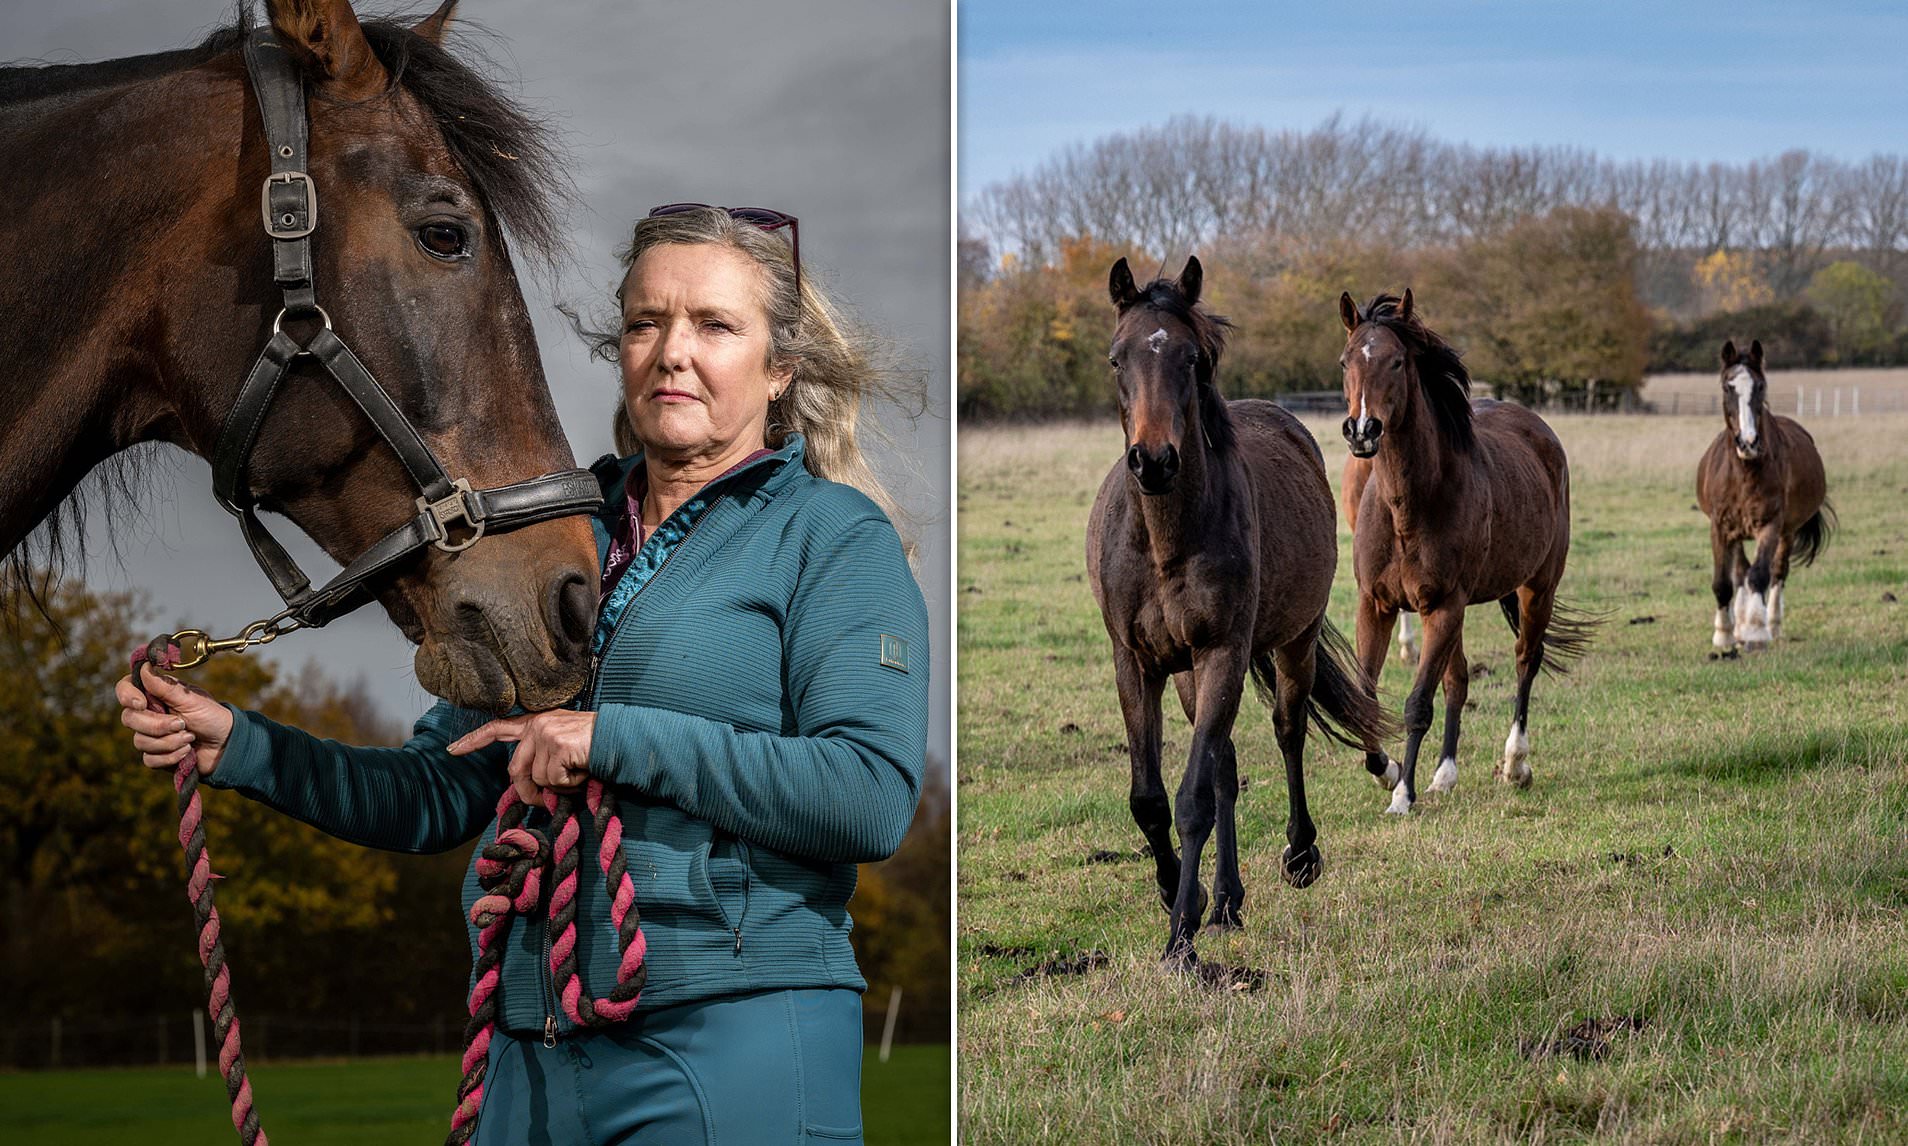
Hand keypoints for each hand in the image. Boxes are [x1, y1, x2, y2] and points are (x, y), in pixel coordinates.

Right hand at [115, 664, 234, 777]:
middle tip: (182, 724)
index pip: (126, 688)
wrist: (226, 745)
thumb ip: (166, 687)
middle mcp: (149, 713)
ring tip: (190, 738)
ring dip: (169, 742)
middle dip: (157, 725)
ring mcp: (150, 735)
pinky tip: (187, 752)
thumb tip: (144, 666)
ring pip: (140, 741)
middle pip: (129, 718)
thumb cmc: (212, 717)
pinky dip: (170, 756)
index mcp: (155, 695)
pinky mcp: (156, 755)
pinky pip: (149, 759)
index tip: (141, 703)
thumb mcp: (191, 700)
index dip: (127, 695)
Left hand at [448, 710, 596, 805]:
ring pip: (537, 779)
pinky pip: (553, 781)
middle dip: (529, 792)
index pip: (498, 728)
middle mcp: (538, 724)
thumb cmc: (595, 745)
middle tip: (547, 800)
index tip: (452, 750)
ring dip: (559, 786)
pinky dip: (570, 785)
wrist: (622, 739)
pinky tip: (582, 771)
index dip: (474, 740)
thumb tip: (531, 789)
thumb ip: (542, 758)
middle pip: (516, 770)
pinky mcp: (557, 746)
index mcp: (537, 721)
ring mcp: (546, 733)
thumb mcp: (563, 745)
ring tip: (578, 773)